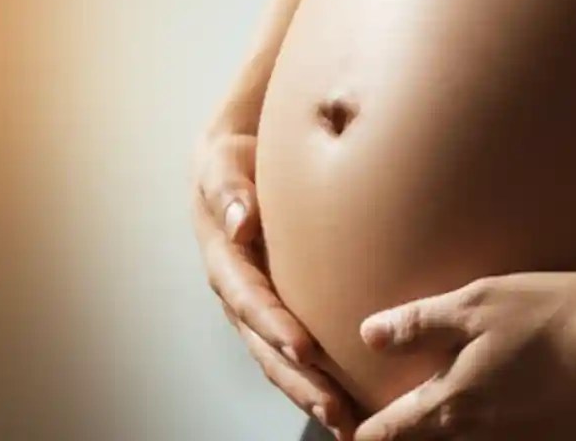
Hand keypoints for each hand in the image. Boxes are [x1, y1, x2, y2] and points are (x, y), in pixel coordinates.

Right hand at [192, 131, 356, 438]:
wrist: (233, 161)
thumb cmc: (231, 161)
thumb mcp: (221, 165)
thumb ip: (227, 190)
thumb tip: (240, 222)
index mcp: (225, 260)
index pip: (248, 299)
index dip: (272, 325)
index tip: (302, 348)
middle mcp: (239, 293)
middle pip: (265, 346)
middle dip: (298, 380)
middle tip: (334, 408)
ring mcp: (258, 308)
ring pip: (281, 360)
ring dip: (310, 392)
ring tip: (347, 423)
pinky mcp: (279, 311)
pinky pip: (296, 351)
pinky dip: (320, 379)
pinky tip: (354, 405)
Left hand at [354, 272, 575, 440]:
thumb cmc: (561, 320)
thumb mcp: (481, 304)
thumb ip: (421, 323)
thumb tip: (366, 336)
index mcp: (457, 405)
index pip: (394, 431)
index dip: (368, 433)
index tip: (353, 435)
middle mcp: (488, 439)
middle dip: (411, 440)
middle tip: (398, 431)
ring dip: (461, 436)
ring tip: (454, 422)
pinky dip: (510, 434)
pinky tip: (520, 414)